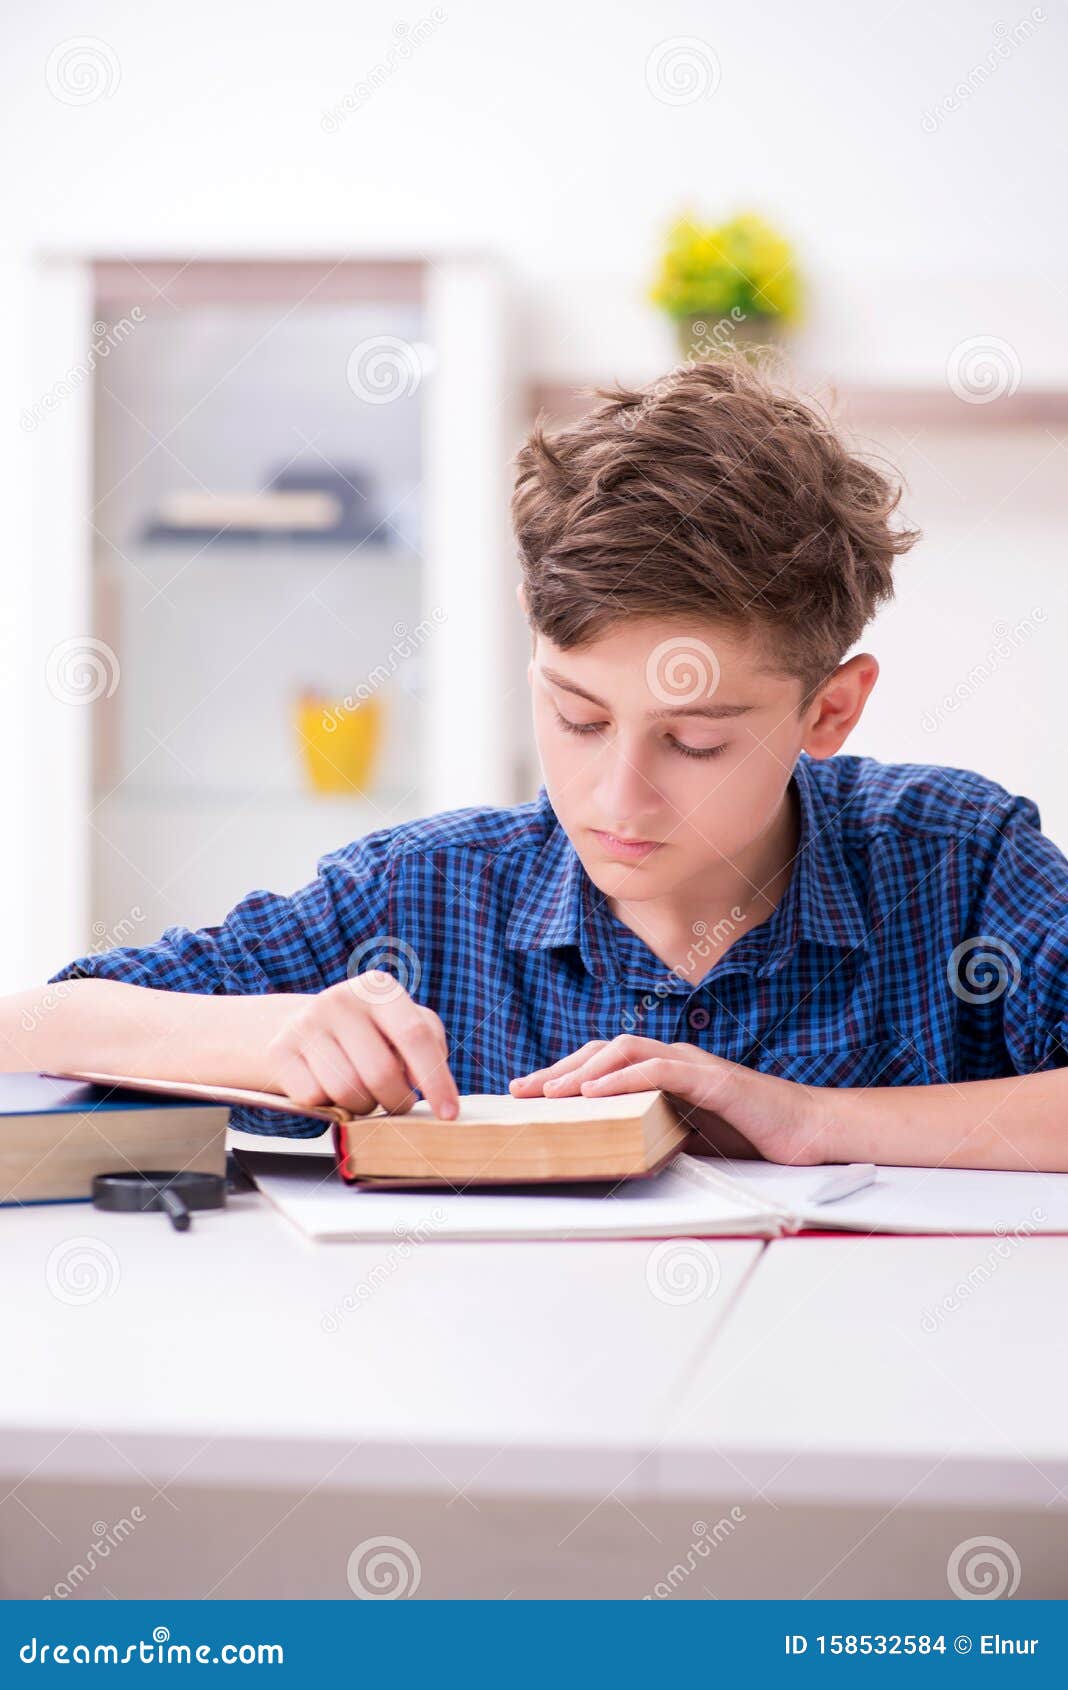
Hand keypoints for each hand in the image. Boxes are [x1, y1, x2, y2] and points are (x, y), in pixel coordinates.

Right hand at [263, 975, 459, 1118]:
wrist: (304, 1025)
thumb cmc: (369, 1032)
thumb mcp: (404, 1024)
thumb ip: (429, 1047)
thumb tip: (434, 1088)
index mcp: (378, 988)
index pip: (414, 1035)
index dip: (436, 1080)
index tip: (449, 1114)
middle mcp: (340, 999)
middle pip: (381, 1072)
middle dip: (397, 1101)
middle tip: (399, 1104)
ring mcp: (306, 1023)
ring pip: (348, 1093)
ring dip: (363, 1107)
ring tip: (364, 1094)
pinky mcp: (279, 1051)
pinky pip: (315, 1100)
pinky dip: (328, 1106)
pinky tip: (331, 1089)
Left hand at [510, 1036, 834, 1165]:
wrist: (807, 1130)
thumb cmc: (753, 1133)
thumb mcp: (690, 1135)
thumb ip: (654, 1131)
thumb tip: (612, 1148)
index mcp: (666, 1069)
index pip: (605, 1062)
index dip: (564, 1073)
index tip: (527, 1093)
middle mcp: (673, 1057)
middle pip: (603, 1050)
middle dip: (558, 1068)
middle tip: (521, 1091)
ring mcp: (691, 1063)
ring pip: (624, 1050)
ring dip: (582, 1069)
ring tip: (550, 1091)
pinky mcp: (711, 1078)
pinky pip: (657, 1069)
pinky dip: (622, 1078)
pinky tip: (595, 1092)